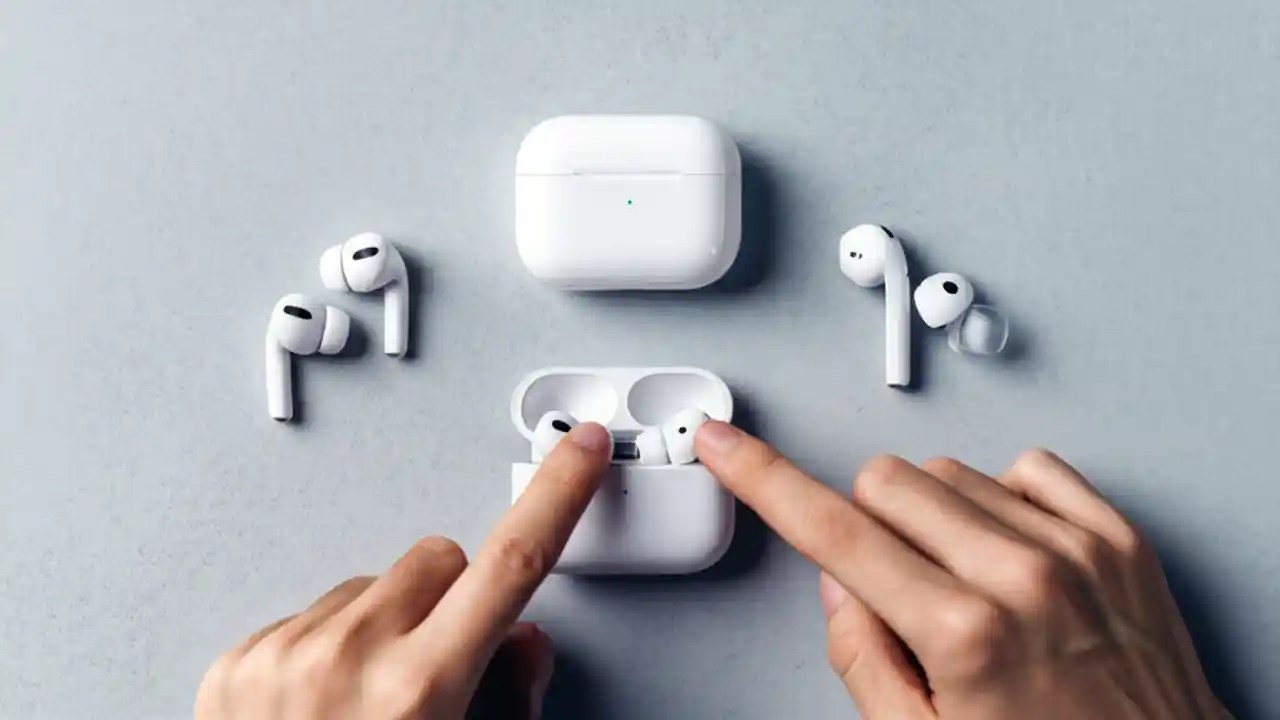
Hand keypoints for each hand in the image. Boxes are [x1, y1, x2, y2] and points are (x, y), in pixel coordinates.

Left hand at [195, 423, 612, 719]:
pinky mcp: (237, 662)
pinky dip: (329, 646)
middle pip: (440, 560)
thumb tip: (522, 636)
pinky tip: (326, 706)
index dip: (556, 495)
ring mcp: (285, 655)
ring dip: (389, 624)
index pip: (512, 562)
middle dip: (457, 598)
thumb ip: (511, 698)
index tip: (579, 449)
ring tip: (373, 701)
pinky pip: (310, 613)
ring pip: (373, 585)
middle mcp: (349, 657)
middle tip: (446, 664)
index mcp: (420, 689)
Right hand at [695, 422, 1227, 719]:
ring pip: (951, 471)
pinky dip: (1003, 499)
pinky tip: (1008, 552)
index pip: (831, 530)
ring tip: (962, 583)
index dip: (763, 479)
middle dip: (869, 524)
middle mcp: (1022, 578)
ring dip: (935, 517)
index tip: (727, 446)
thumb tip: (838, 584)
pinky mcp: (1121, 539)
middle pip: (887, 482)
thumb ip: (862, 659)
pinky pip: (1030, 467)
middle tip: (894, 584)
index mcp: (962, 634)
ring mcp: (1078, 550)